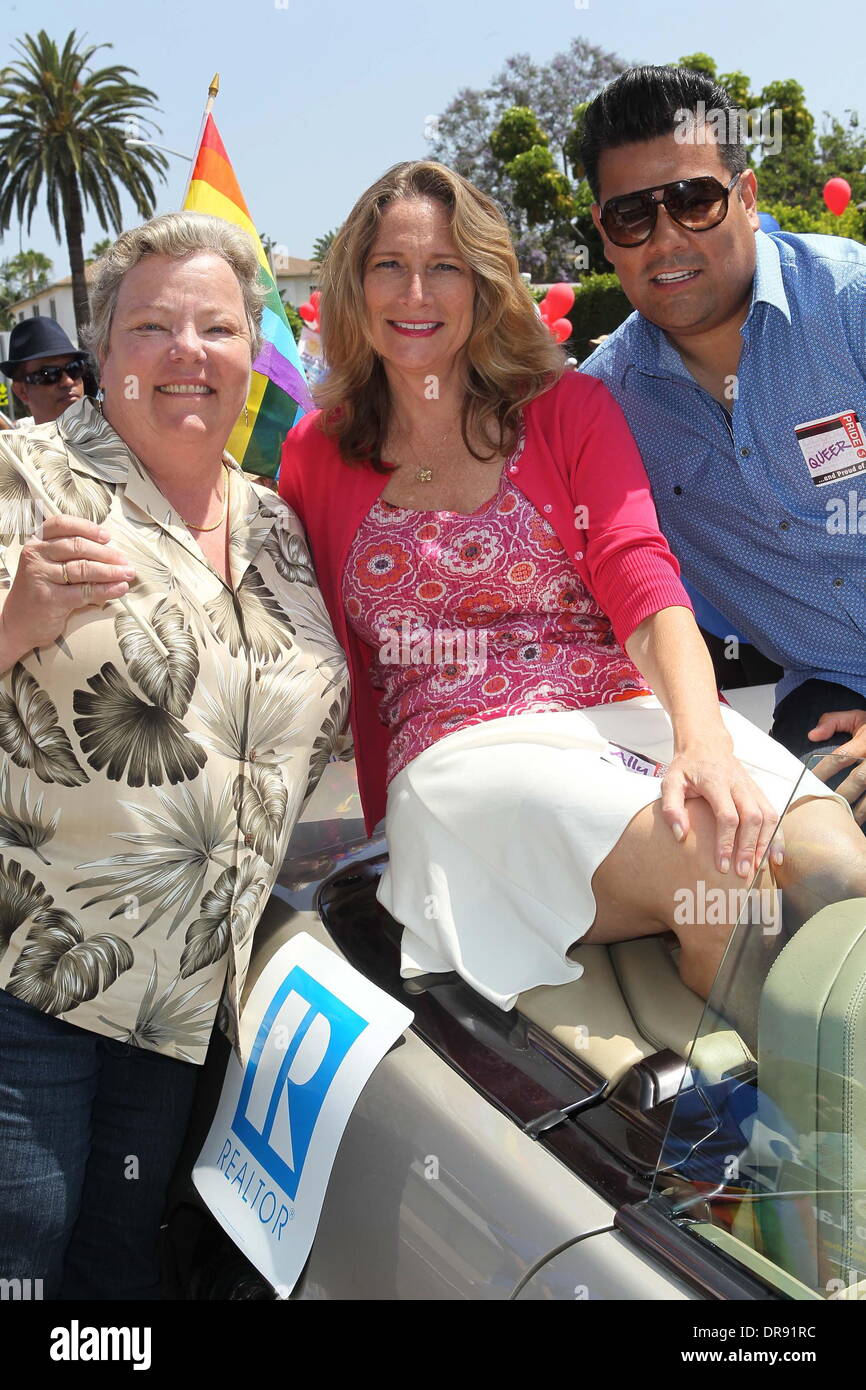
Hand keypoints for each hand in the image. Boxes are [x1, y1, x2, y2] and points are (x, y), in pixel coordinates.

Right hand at [0, 514, 135, 662]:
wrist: (17, 624)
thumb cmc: (39, 593)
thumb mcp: (50, 568)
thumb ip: (72, 558)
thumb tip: (111, 555)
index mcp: (37, 544)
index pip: (62, 524)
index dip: (87, 528)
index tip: (107, 536)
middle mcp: (36, 556)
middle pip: (78, 546)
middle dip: (107, 554)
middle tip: (124, 561)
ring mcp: (41, 576)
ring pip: (84, 568)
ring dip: (111, 571)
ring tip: (127, 574)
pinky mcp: (50, 598)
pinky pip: (85, 591)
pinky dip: (106, 589)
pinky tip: (119, 588)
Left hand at [661, 745, 783, 878]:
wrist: (706, 744)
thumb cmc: (686, 767)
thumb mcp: (670, 782)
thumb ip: (671, 807)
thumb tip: (680, 835)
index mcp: (716, 781)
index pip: (727, 815)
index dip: (726, 842)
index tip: (722, 864)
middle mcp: (738, 784)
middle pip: (752, 818)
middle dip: (749, 848)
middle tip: (743, 872)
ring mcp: (752, 787)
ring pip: (768, 816)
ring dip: (766, 844)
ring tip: (760, 868)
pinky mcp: (759, 792)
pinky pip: (774, 814)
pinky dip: (777, 836)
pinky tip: (775, 856)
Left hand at [809, 710, 865, 821]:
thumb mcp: (857, 717)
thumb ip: (833, 722)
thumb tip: (812, 736)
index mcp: (865, 742)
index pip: (838, 758)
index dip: (821, 771)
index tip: (807, 783)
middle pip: (857, 780)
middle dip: (841, 795)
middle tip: (825, 808)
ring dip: (861, 812)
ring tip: (848, 823)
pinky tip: (862, 822)